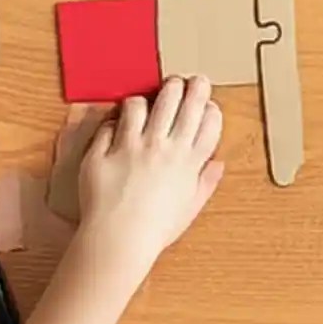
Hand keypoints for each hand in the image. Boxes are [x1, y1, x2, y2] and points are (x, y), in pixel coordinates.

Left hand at [77, 76, 224, 278]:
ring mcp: (132, 146)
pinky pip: (110, 123)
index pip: (208, 119)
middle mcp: (163, 148)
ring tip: (145, 103)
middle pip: (180, 100)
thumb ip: (206, 181)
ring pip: (142, 103)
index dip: (209, 105)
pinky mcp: (104, 150)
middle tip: (182, 82)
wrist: (118, 241)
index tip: (206, 102)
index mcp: (188, 161)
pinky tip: (117, 127)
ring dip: (146, 99)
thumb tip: (218, 163)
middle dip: (186, 85)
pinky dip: (114, 122)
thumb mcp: (191, 207)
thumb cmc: (156, 228)